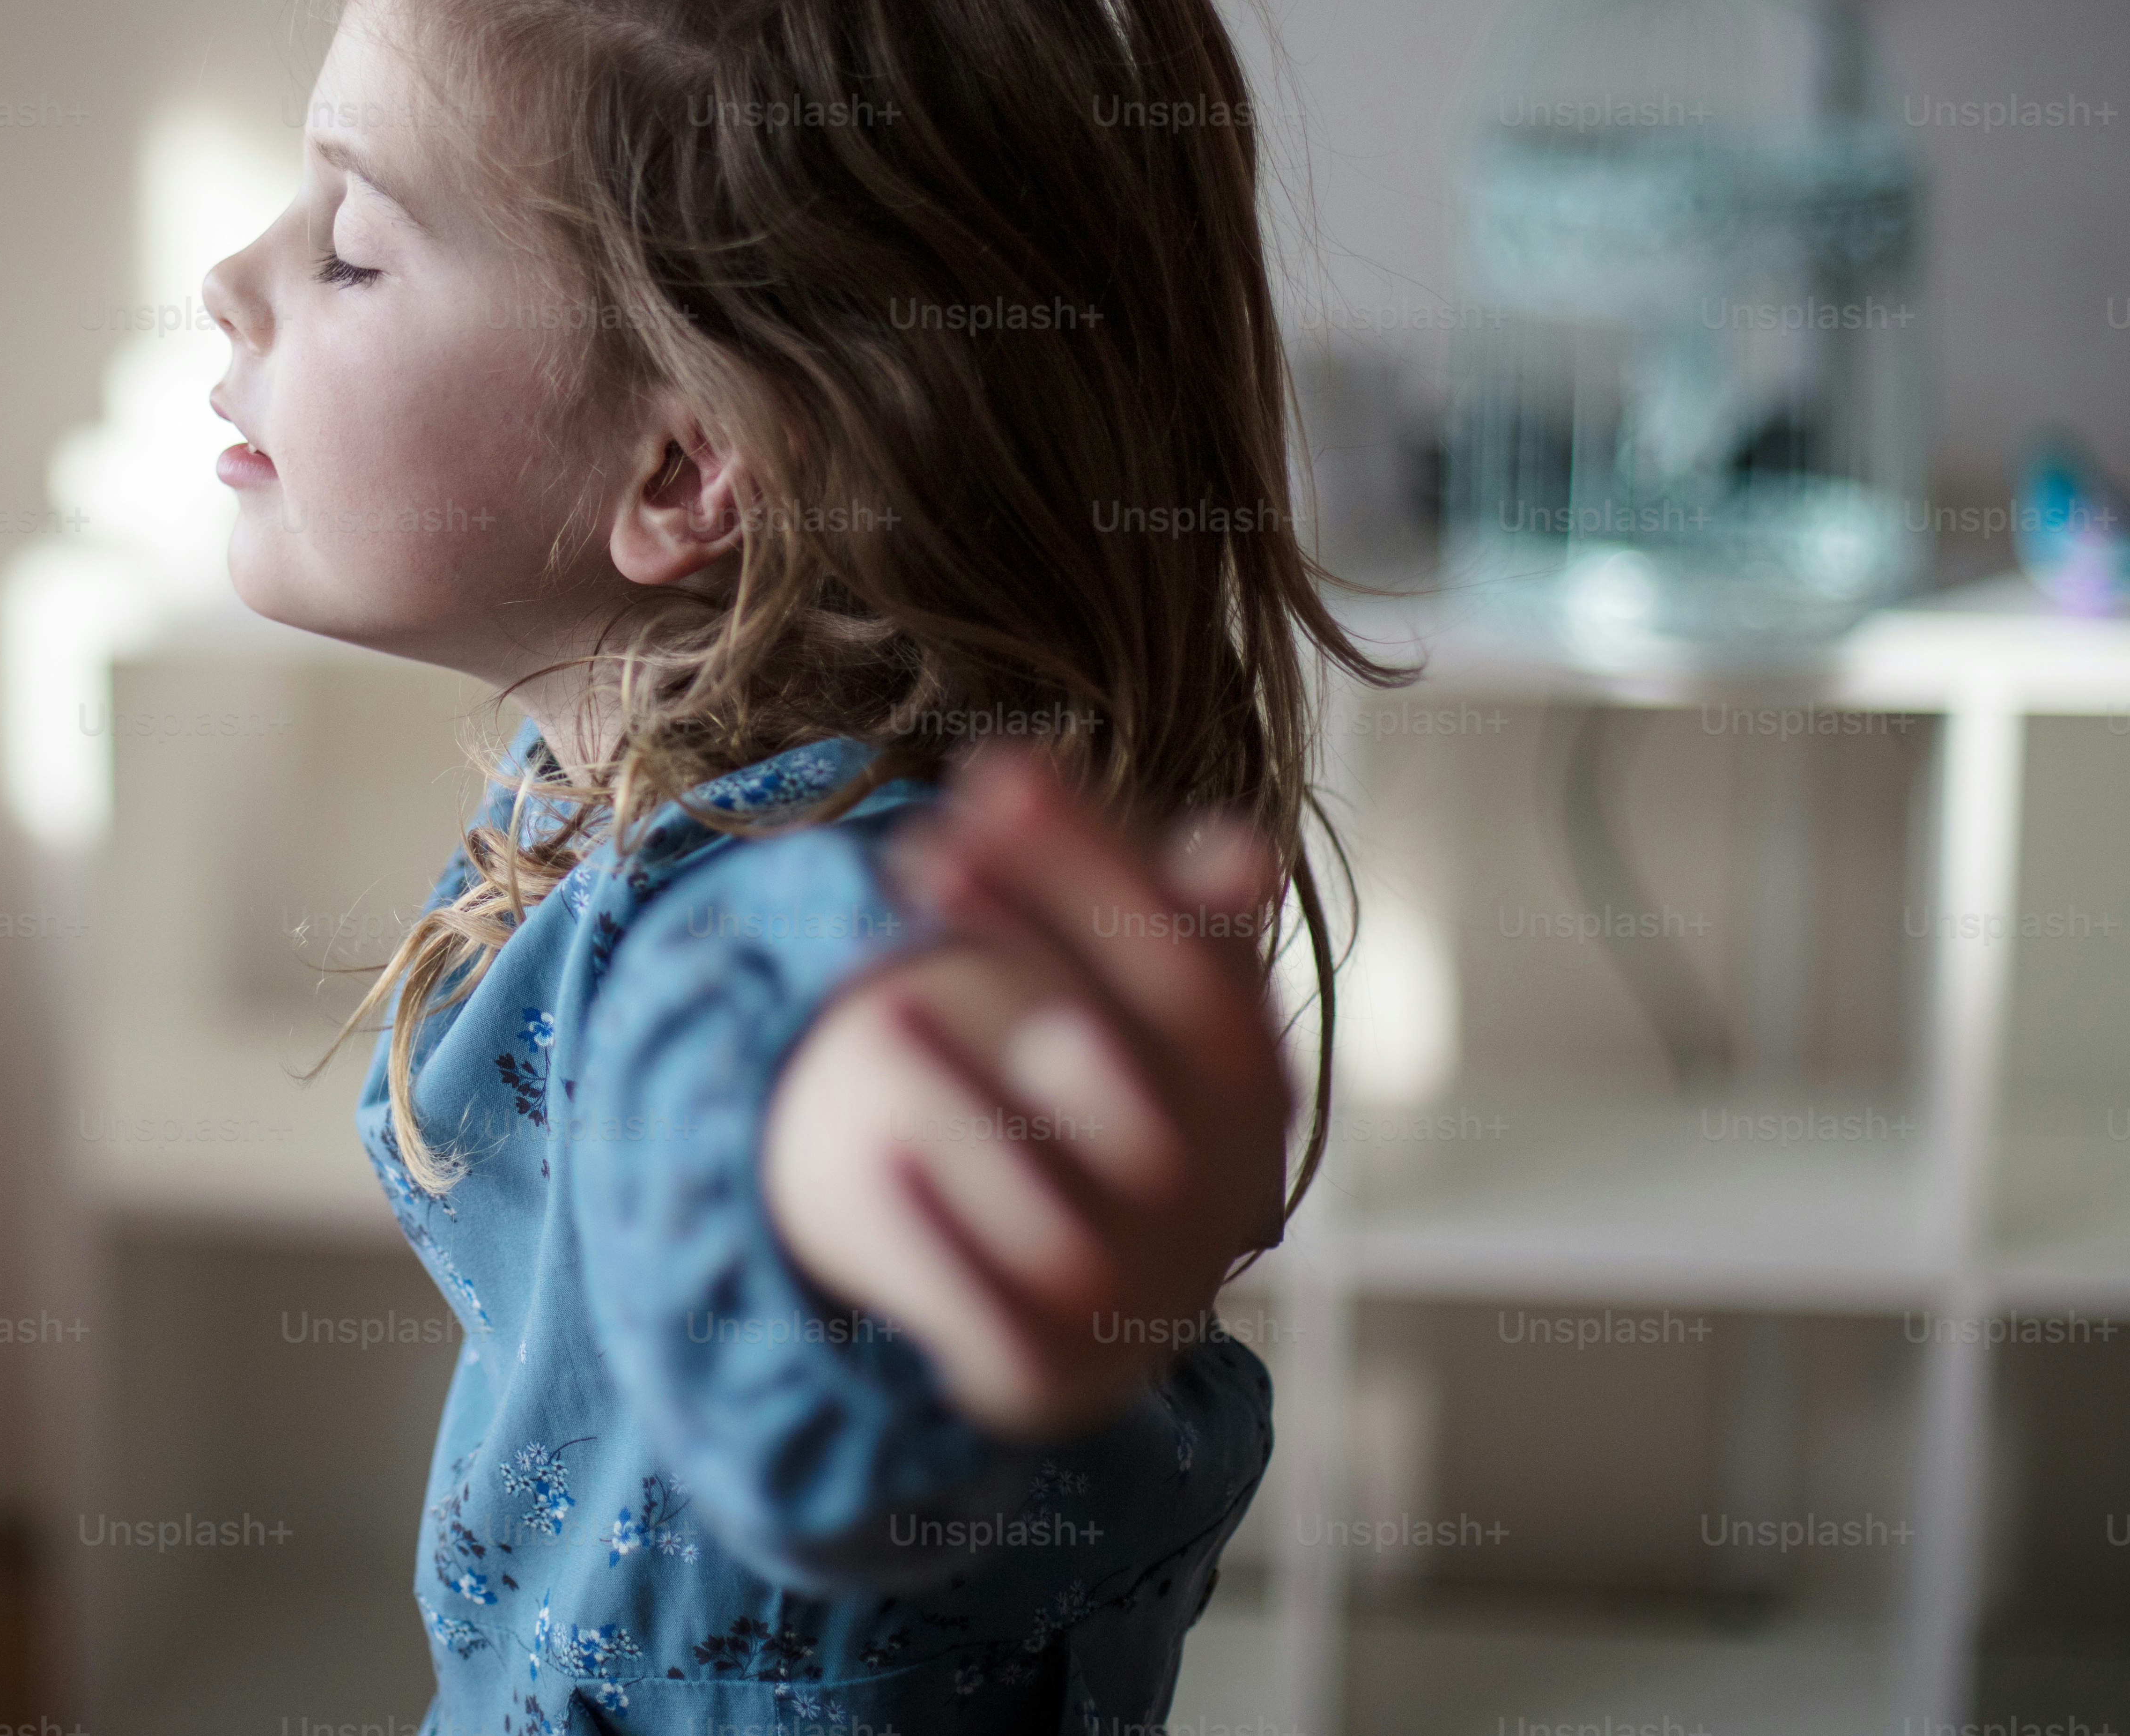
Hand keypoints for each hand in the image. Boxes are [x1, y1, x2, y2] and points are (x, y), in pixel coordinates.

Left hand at [758, 740, 1294, 1439]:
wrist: (1099, 1315)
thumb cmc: (1129, 1111)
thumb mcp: (1167, 1020)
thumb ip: (1184, 926)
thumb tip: (1233, 837)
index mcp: (1253, 1094)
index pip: (1188, 961)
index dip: (1089, 860)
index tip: (992, 764)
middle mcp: (1214, 1196)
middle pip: (1124, 1056)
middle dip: (1030, 942)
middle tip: (919, 843)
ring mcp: (1135, 1288)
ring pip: (1058, 1193)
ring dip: (971, 1094)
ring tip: (885, 1002)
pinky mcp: (1048, 1365)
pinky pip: (992, 1305)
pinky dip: (941, 1235)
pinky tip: (876, 1154)